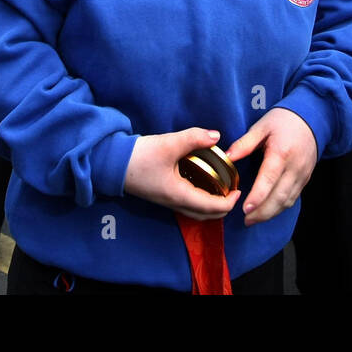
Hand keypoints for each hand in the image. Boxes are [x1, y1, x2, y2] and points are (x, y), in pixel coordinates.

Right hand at [125, 128, 240, 221]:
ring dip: (211, 205)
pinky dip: (199, 199)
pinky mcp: (161, 194)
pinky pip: (186, 204)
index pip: (211, 207)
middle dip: (223, 208)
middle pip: (204, 215)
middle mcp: (174, 202)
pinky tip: (201, 183)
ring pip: (195, 211)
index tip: (239, 190)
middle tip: (233, 192)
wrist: (112, 163)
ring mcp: (166, 200)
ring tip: (221, 189)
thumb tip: (216, 136)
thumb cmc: (140, 156)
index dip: (228, 202)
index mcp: (179, 195)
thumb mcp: (169, 144)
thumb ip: (194, 138)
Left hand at [226, 107, 316, 225]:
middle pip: (279, 197)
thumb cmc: (283, 121)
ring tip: (253, 220)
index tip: (246, 209)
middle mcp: (294, 167)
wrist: (311, 118)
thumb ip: (244, 143)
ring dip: (270, 214)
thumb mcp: (262, 126)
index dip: (258, 196)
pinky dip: (280, 208)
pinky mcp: (305, 179)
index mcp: (281, 153)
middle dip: (262, 212)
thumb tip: (227, 157)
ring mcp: (302, 175)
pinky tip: (267, 211)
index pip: (269, 179)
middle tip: (246, 221)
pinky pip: (293, 198)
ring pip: (287, 201)